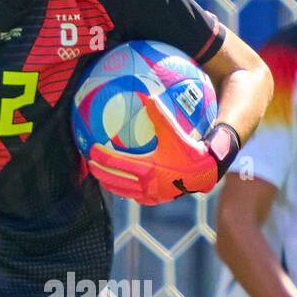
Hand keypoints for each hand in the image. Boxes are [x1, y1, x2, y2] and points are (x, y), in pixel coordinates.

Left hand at [87, 96, 233, 205]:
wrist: (207, 173)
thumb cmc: (191, 151)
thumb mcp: (175, 132)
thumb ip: (160, 116)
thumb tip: (147, 95)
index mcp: (147, 168)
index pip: (115, 164)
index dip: (100, 157)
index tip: (91, 149)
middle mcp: (145, 185)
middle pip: (113, 180)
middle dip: (99, 171)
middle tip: (89, 162)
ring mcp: (150, 195)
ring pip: (121, 191)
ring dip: (108, 183)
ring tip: (100, 175)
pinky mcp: (156, 200)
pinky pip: (134, 197)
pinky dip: (123, 191)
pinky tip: (121, 185)